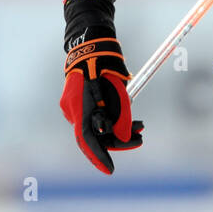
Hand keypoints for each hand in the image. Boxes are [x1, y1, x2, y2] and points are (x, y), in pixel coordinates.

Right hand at [59, 31, 143, 174]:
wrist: (92, 41)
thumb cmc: (106, 63)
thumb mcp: (119, 89)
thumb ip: (121, 114)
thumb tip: (124, 137)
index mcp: (79, 106)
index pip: (87, 139)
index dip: (99, 156)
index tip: (110, 170)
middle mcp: (71, 108)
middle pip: (94, 134)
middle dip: (117, 139)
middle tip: (140, 138)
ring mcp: (72, 104)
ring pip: (95, 125)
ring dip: (117, 127)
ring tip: (140, 126)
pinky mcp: (77, 100)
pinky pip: (93, 116)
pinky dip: (110, 118)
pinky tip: (129, 118)